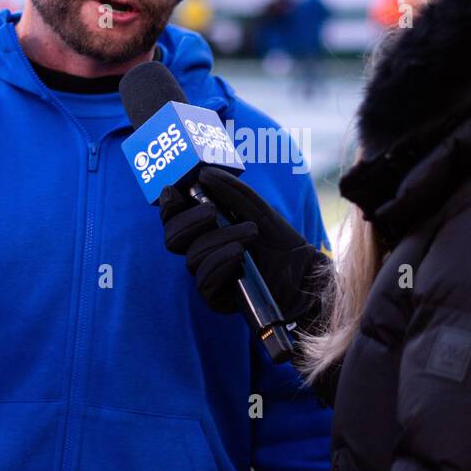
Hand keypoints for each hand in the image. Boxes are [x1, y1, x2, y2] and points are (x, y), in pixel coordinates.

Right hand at [158, 166, 328, 324]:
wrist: (302, 271)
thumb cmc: (279, 240)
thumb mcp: (259, 210)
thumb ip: (233, 192)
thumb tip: (204, 173)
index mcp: (205, 229)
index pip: (174, 218)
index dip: (168, 204)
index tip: (174, 191)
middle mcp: (201, 251)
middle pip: (172, 238)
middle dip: (188, 221)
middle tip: (211, 210)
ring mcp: (208, 274)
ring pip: (192, 257)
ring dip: (220, 239)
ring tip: (250, 232)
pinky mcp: (217, 297)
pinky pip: (204, 281)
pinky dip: (220, 262)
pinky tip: (238, 254)